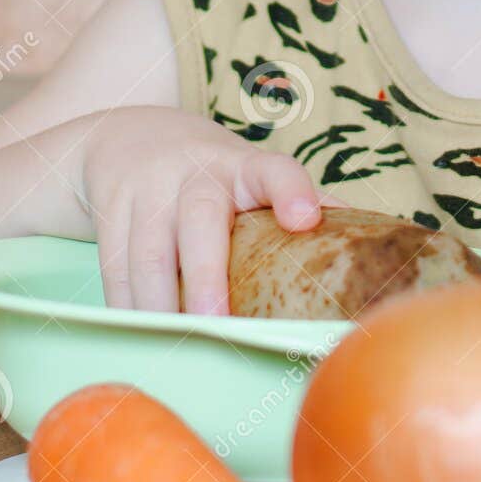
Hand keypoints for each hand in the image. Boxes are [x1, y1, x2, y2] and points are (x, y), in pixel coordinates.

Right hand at [76, 106, 349, 315]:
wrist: (127, 137)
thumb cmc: (212, 175)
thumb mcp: (251, 177)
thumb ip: (296, 207)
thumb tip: (369, 239)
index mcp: (243, 167)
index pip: (274, 169)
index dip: (292, 191)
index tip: (307, 220)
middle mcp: (196, 172)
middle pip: (200, 219)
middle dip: (207, 274)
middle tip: (217, 320)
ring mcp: (149, 188)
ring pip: (148, 252)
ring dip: (160, 304)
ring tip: (178, 344)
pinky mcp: (112, 208)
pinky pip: (115, 267)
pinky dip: (127, 308)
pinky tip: (143, 337)